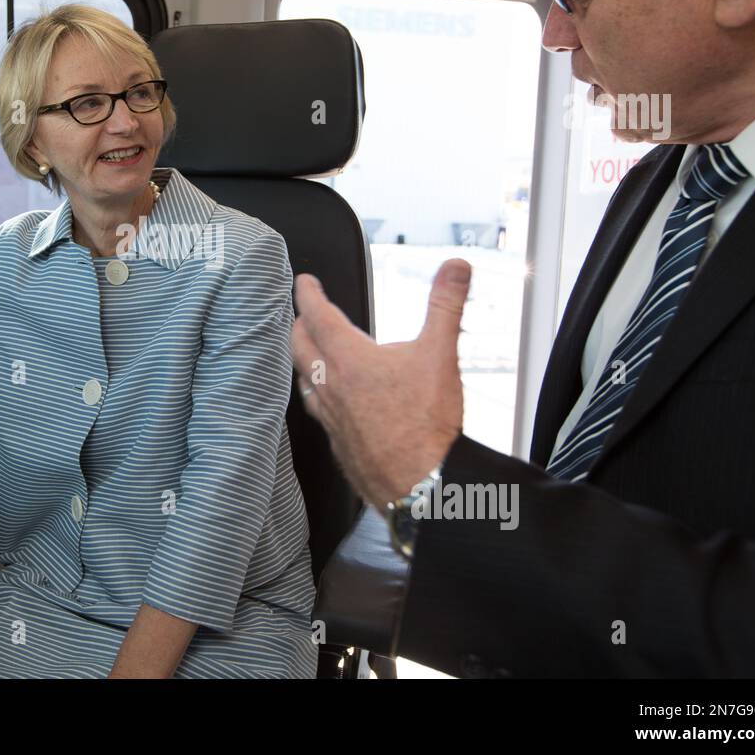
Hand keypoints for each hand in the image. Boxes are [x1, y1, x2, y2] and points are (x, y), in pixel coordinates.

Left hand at [289, 259, 470, 508]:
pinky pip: (317, 411)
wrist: (420, 486)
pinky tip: (327, 402)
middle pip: (299, 346)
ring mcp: (331, 417)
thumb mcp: (441, 354)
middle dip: (298, 324)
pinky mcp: (337, 442)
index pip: (317, 316)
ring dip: (302, 360)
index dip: (308, 294)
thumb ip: (446, 305)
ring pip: (303, 380)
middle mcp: (331, 387)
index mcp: (350, 359)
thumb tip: (456, 267)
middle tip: (301, 313)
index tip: (303, 282)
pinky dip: (316, 395)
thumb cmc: (427, 425)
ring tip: (307, 352)